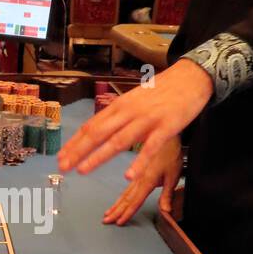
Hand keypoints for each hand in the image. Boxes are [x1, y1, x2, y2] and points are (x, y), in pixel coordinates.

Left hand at [59, 59, 212, 178]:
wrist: (191, 77)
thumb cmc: (162, 91)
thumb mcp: (134, 99)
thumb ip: (118, 114)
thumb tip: (98, 127)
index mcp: (120, 105)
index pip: (91, 126)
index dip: (75, 142)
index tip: (61, 156)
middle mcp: (129, 112)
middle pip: (98, 134)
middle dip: (78, 151)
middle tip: (63, 167)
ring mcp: (147, 119)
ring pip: (118, 141)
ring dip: (99, 157)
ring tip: (83, 170)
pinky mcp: (166, 127)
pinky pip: (150, 148)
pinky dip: (139, 162)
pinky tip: (129, 176)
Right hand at [103, 136, 183, 225]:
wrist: (165, 133)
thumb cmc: (171, 152)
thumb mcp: (173, 175)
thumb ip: (167, 194)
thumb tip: (166, 210)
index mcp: (147, 181)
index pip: (135, 201)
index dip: (127, 213)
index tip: (119, 222)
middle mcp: (139, 179)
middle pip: (125, 199)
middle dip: (116, 211)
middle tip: (106, 221)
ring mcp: (136, 175)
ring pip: (124, 193)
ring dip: (115, 204)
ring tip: (108, 213)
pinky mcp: (137, 170)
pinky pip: (126, 186)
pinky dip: (120, 195)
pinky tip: (117, 200)